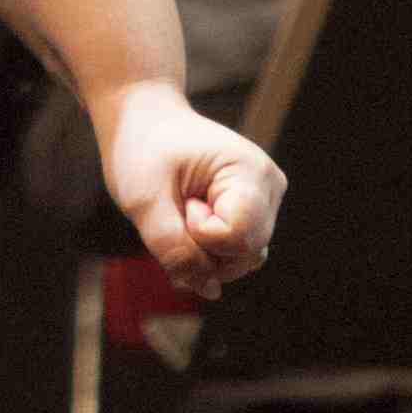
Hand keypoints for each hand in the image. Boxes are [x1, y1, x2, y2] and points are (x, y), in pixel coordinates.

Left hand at [93, 79, 282, 300]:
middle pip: (246, 254)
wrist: (146, 121)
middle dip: (202, 249)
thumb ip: (174, 248)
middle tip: (177, 209)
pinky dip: (207, 249)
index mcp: (249, 171)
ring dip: (204, 252)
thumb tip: (210, 292)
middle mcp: (269, 187)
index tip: (181, 203)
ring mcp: (266, 201)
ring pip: (244, 259)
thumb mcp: (144, 201)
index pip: (239, 237)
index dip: (200, 235)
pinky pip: (236, 252)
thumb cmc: (142, 150)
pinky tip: (188, 222)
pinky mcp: (254, 212)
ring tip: (182, 213)